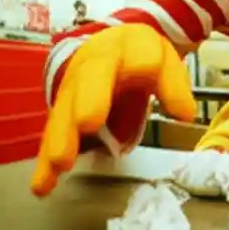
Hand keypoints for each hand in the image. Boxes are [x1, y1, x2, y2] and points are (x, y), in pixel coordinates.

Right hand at [31, 24, 196, 196]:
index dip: (142, 70)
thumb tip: (185, 114)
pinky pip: (53, 134)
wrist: (106, 45)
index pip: (140, 57)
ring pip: (65, 111)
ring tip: (58, 165)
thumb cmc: (137, 55)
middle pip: (89, 82)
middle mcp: (93, 64)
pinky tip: (43, 184)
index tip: (144, 92)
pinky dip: (46, 160)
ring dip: (60, 138)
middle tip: (86, 124)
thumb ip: (173, 85)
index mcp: (126, 47)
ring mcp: (73, 88)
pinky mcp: (62, 110)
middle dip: (86, 102)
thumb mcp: (162, 59)